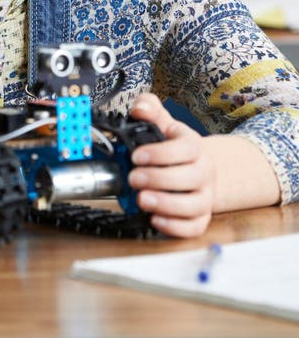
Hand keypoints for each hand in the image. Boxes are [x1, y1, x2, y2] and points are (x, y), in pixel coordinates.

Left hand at [127, 93, 214, 237]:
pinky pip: (194, 228)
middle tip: (133, 178)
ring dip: (166, 204)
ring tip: (142, 199)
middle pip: (191, 178)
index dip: (161, 153)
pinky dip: (175, 227)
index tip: (136, 156)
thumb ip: (149, 109)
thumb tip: (139, 109)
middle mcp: (204, 172)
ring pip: (194, 206)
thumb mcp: (163, 123)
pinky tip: (155, 219)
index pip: (186, 149)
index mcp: (194, 147)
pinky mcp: (200, 218)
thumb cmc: (175, 146)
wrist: (199, 168)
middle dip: (159, 179)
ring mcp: (204, 197)